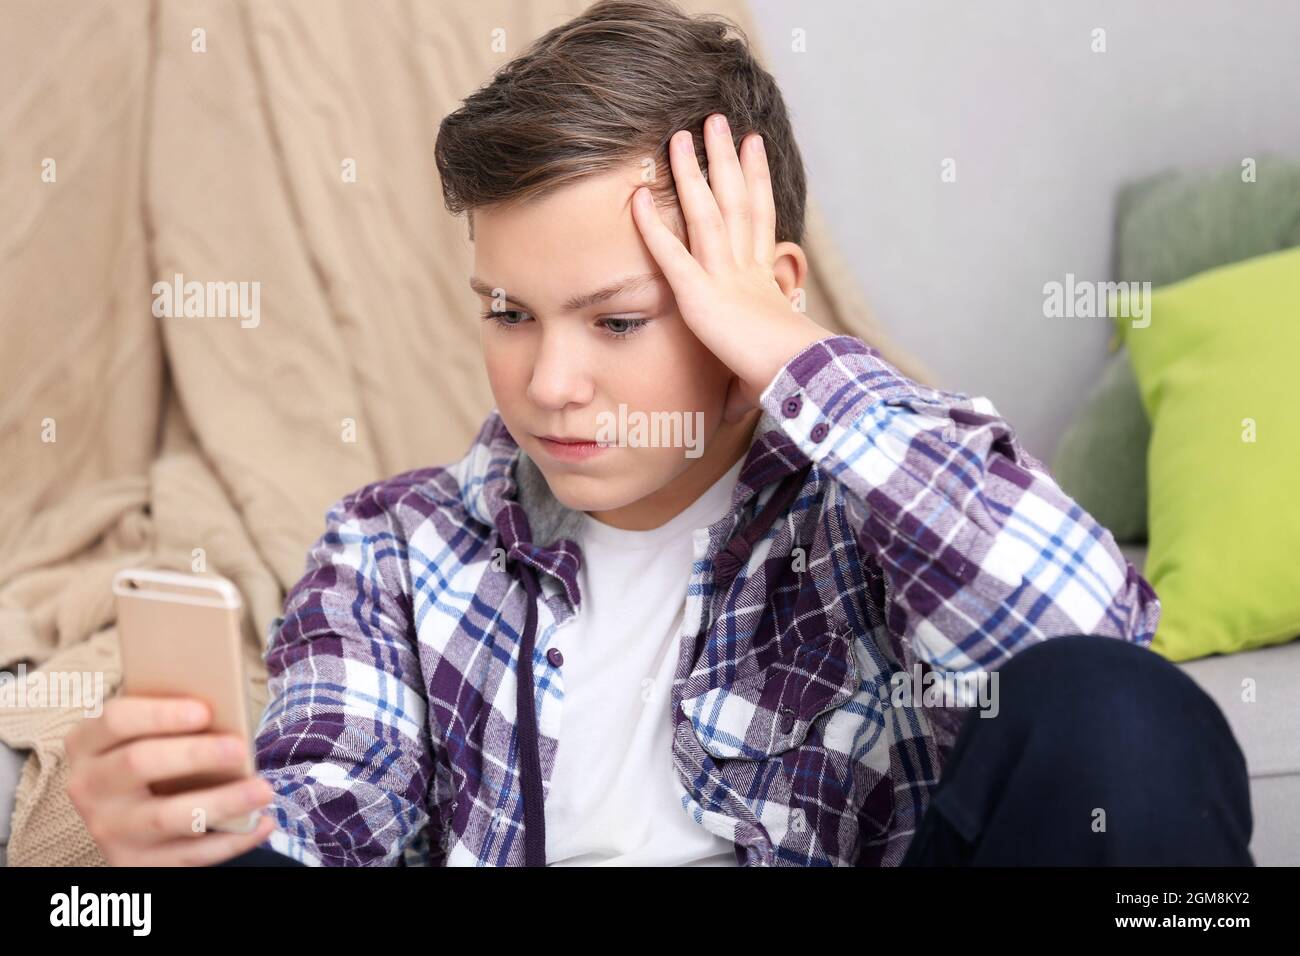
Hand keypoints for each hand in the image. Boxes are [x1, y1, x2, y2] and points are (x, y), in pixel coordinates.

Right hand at [65, 695, 276, 865]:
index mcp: (88, 743)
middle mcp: (89, 786)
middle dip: (193, 754)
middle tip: (240, 748)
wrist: (124, 814)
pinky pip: (187, 855)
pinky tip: (261, 823)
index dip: (160, 714)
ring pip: (165, 816)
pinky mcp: (133, 863)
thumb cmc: (152, 754)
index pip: (116, 719)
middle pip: (138, 763)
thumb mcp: (146, 733)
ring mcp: (108, 828)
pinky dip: (230, 840)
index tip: (204, 711)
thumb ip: (173, 718)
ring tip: (263, 789)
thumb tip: (227, 711)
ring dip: (220, 802)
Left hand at [631, 112, 832, 421]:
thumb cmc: (788, 380)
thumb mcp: (765, 367)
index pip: (759, 219)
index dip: (756, 179)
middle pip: (736, 200)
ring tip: (684, 133)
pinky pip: (669, 253)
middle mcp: (746, 268)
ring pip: (707, 212)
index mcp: (764, 280)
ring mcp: (723, 275)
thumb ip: (746, 375)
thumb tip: (736, 407)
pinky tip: (636, 197)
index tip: (753, 146)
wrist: (795, 377)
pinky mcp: (698, 293)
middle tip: (718, 120)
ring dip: (693, 172)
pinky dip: (651, 226)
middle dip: (726, 159)